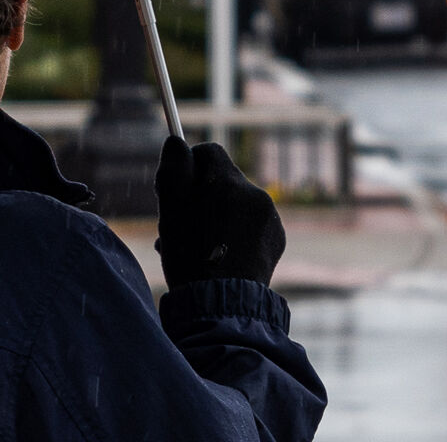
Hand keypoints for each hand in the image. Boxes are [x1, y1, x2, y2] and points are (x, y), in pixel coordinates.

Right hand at [154, 137, 285, 287]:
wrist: (223, 305)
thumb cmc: (190, 256)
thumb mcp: (170, 210)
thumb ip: (173, 170)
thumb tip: (176, 141)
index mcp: (227, 182)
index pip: (208, 152)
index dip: (189, 167)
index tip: (176, 189)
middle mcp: (254, 193)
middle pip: (222, 181)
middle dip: (200, 197)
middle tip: (180, 225)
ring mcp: (269, 217)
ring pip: (235, 205)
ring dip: (216, 218)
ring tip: (196, 247)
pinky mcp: (276, 239)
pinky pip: (251, 226)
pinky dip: (235, 235)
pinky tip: (218, 257)